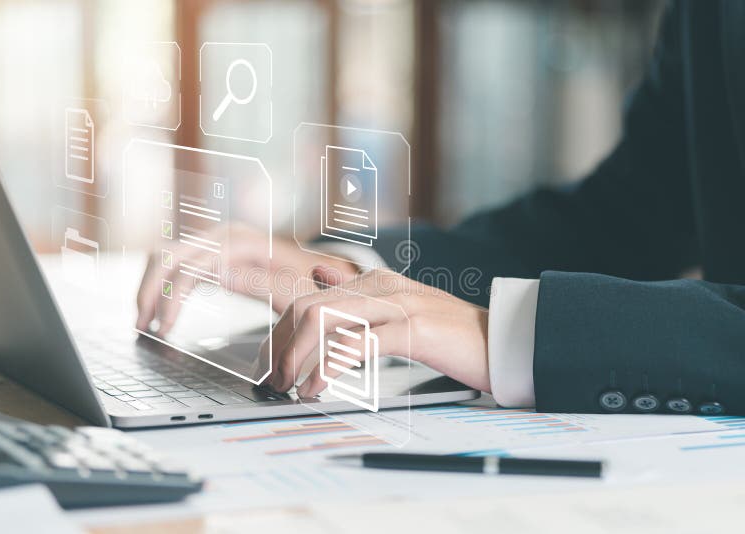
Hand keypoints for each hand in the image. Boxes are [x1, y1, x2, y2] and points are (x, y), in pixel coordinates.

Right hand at [136, 224, 358, 335]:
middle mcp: (226, 234)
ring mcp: (218, 237)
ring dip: (150, 286)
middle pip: (169, 256)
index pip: (191, 267)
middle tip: (141, 327)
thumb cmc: (312, 286)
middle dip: (150, 292)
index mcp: (243, 244)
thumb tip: (216, 275)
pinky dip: (162, 280)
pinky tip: (159, 305)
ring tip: (144, 320)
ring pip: (166, 254)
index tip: (164, 329)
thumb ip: (257, 282)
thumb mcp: (293, 290)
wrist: (324, 273)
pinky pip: (176, 257)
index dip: (171, 298)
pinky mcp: (214, 247)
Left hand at [265, 268, 489, 396]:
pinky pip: (354, 345)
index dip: (278, 332)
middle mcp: (379, 285)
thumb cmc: (449, 334)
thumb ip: (356, 294)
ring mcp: (395, 304)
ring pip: (322, 319)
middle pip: (305, 307)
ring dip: (295, 357)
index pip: (306, 298)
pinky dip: (326, 369)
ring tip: (289, 387)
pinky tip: (318, 389)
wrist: (502, 340)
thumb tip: (318, 275)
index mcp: (373, 280)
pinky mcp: (411, 329)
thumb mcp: (398, 309)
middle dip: (279, 347)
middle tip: (272, 380)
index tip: (266, 362)